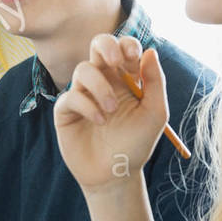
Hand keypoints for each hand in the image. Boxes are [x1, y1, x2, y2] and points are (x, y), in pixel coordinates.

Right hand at [54, 34, 168, 193]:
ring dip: (100, 86)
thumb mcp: (154, 114)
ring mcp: (83, 94)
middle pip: (97, 46)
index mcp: (125, 78)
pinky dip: (87, 106)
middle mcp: (103, 81)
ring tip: (111, 110)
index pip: (123, 48)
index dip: (128, 46)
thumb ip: (155, 82)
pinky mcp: (66, 110)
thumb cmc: (136, 144)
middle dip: (106, 46)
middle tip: (116, 61)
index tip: (134, 59)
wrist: (115, 175)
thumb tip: (151, 51)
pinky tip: (99, 121)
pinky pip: (71, 96)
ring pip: (83, 70)